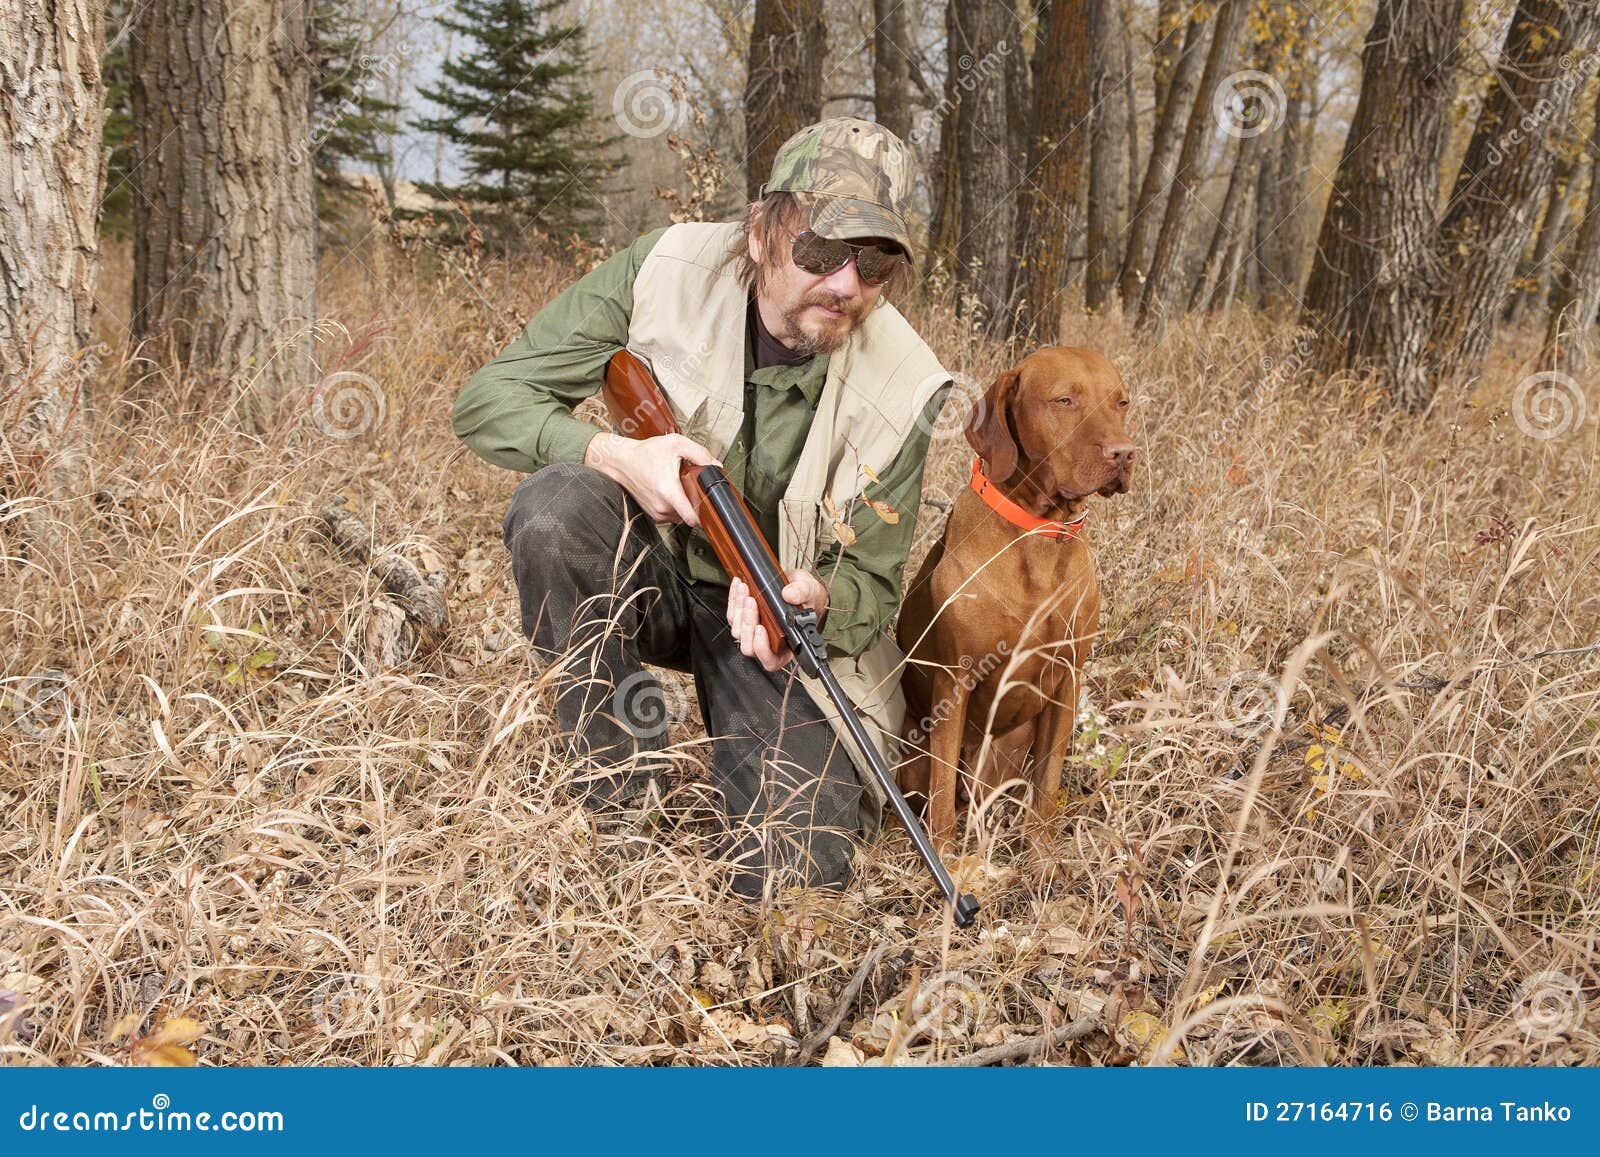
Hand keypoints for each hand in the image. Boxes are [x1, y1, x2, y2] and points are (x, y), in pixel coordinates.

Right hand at [584, 430, 718, 526]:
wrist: (621, 461)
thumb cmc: (645, 453)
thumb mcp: (676, 444)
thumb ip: (700, 454)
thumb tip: (716, 466)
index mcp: (669, 492)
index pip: (693, 518)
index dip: (706, 515)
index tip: (711, 508)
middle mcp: (661, 507)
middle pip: (690, 515)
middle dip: (696, 502)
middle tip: (693, 486)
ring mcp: (656, 512)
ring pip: (681, 516)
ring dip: (685, 505)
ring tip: (680, 487)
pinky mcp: (652, 514)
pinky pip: (671, 515)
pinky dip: (675, 506)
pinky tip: (671, 491)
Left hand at [726, 569, 827, 671]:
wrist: (799, 586)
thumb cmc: (808, 597)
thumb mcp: (811, 591)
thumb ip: (802, 593)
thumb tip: (788, 595)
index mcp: (787, 646)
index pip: (770, 660)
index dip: (762, 649)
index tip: (761, 629)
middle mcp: (769, 643)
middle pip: (749, 646)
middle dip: (748, 623)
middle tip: (751, 601)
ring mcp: (754, 633)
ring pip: (738, 631)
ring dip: (739, 609)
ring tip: (745, 590)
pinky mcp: (744, 620)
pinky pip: (733, 615)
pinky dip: (733, 599)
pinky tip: (738, 586)